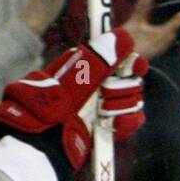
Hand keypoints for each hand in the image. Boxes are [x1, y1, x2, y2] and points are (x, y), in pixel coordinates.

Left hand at [0, 28, 145, 169]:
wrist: (42, 144)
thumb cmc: (49, 109)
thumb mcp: (73, 79)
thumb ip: (99, 58)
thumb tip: (122, 36)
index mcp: (87, 70)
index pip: (119, 59)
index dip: (131, 61)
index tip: (137, 65)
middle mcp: (97, 87)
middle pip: (131, 79)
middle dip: (122, 87)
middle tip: (105, 94)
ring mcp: (104, 109)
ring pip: (134, 99)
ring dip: (120, 104)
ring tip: (101, 112)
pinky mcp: (108, 129)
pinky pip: (134, 120)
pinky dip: (126, 122)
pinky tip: (110, 124)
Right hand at [121, 0, 179, 60]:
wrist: (119, 57)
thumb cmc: (128, 39)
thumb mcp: (135, 21)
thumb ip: (142, 8)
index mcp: (160, 34)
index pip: (173, 25)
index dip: (177, 19)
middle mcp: (160, 44)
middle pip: (171, 36)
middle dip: (174, 29)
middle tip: (177, 23)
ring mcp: (155, 52)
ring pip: (166, 43)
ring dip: (168, 38)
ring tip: (169, 34)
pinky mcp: (149, 57)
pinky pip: (159, 50)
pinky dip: (161, 45)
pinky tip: (157, 45)